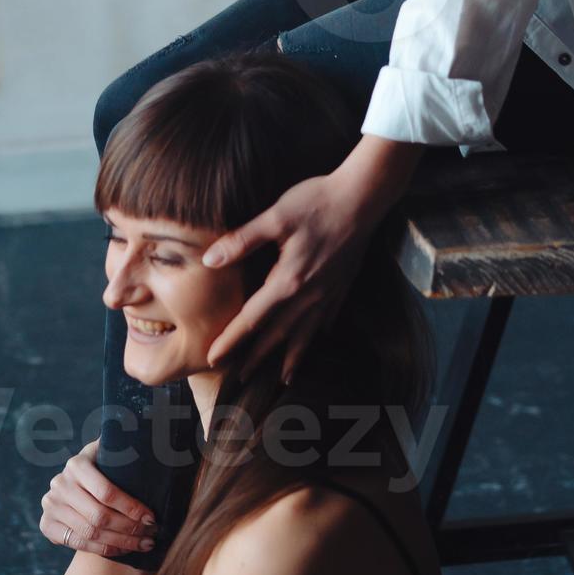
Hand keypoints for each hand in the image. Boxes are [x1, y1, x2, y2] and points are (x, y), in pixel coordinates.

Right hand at [36, 433, 158, 558]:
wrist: (73, 487)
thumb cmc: (103, 469)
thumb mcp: (109, 454)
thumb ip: (126, 445)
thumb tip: (152, 428)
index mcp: (76, 464)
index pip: (107, 492)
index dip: (131, 507)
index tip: (151, 517)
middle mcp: (60, 483)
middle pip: (99, 515)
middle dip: (129, 528)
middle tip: (151, 535)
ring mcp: (50, 504)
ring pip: (90, 532)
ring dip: (121, 542)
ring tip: (143, 544)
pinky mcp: (47, 524)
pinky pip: (78, 542)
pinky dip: (104, 549)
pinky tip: (123, 549)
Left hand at [200, 169, 381, 381]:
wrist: (363, 196)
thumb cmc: (317, 201)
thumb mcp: (275, 216)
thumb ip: (242, 240)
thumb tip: (210, 260)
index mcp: (288, 280)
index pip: (252, 318)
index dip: (231, 340)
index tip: (213, 359)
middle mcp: (309, 293)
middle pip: (278, 333)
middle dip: (258, 357)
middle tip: (241, 379)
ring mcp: (329, 291)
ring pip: (306, 332)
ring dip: (292, 356)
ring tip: (285, 378)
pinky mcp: (343, 283)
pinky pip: (328, 316)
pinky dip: (318, 331)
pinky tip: (317, 336)